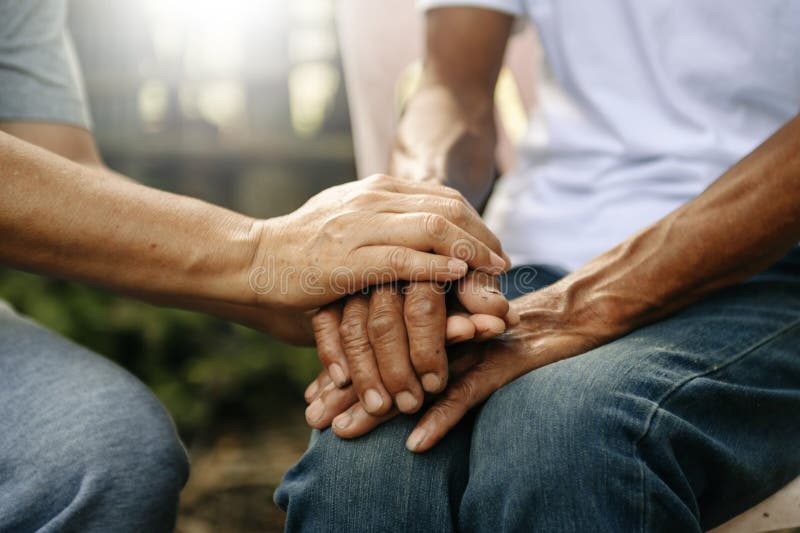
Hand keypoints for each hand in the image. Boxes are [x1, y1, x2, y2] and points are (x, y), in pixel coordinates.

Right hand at [250, 174, 507, 309]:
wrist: (254, 259)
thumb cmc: (303, 247)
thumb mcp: (348, 220)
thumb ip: (385, 219)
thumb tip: (423, 230)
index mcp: (377, 188)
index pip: (443, 196)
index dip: (476, 222)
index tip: (493, 247)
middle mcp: (373, 200)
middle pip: (448, 208)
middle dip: (483, 236)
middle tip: (503, 263)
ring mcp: (361, 227)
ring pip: (434, 229)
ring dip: (471, 251)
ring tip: (493, 272)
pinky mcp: (350, 260)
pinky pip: (406, 260)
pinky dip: (438, 268)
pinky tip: (460, 277)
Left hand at [305, 282, 617, 451]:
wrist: (569, 314)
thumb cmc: (505, 326)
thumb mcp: (457, 334)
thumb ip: (419, 343)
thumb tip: (371, 371)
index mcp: (428, 303)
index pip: (374, 330)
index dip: (341, 364)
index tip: (311, 396)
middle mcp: (445, 314)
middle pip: (384, 348)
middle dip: (348, 386)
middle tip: (314, 418)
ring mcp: (472, 338)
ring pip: (417, 369)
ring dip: (379, 403)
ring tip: (344, 431)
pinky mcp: (504, 358)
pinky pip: (468, 390)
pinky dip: (442, 417)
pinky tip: (417, 442)